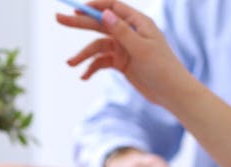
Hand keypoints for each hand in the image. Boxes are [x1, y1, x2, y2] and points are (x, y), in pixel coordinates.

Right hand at [57, 1, 198, 108]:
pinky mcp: (121, 63)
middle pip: (100, 24)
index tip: (76, 7)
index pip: (112, 7)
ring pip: (98, 46)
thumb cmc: (162, 69)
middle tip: (58, 19)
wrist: (171, 93)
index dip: (94, 5)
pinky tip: (83, 76)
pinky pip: (102, 62)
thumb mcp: (141, 49)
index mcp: (138, 23)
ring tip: (70, 64)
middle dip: (79, 23)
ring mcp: (124, 48)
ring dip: (83, 55)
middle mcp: (130, 33)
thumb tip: (105, 15)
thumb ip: (123, 32)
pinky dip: (92, 68)